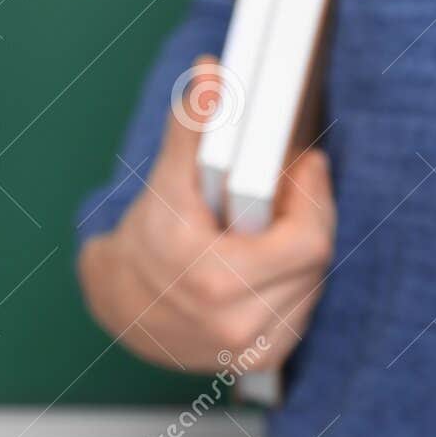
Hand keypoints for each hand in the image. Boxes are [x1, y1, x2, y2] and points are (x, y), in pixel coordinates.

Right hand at [78, 58, 334, 372]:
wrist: (119, 302)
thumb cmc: (148, 235)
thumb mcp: (168, 176)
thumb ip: (195, 124)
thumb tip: (213, 77)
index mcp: (211, 277)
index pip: (309, 241)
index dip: (312, 196)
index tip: (302, 165)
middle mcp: (231, 322)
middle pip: (316, 258)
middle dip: (305, 215)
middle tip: (283, 191)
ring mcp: (247, 346)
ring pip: (314, 283)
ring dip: (301, 249)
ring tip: (270, 226)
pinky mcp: (259, 359)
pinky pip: (304, 309)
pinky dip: (294, 281)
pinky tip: (267, 261)